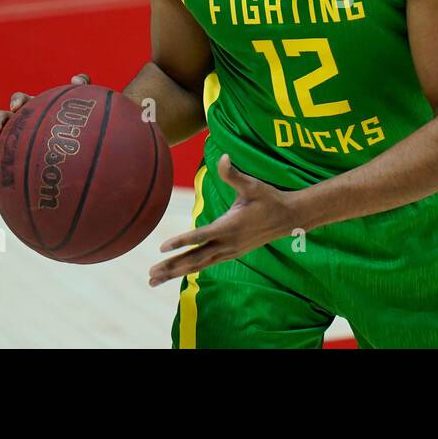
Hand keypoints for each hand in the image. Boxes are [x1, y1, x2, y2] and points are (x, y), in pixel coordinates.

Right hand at [0, 73, 88, 161]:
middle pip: (3, 117)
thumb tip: (75, 79)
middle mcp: (20, 121)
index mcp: (32, 108)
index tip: (17, 107)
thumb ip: (83, 87)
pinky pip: (2, 157)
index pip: (21, 100)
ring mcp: (14, 138)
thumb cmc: (76, 123)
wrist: (74, 150)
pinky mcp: (13, 156)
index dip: (17, 101)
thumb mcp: (81, 106)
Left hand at [148, 154, 298, 286]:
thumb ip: (234, 174)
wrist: (288, 218)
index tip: (162, 248)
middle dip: (171, 267)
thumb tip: (222, 158)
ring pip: (198, 265)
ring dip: (175, 272)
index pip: (201, 236)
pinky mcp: (231, 253)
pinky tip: (176, 273)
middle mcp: (228, 243)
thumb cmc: (269, 198)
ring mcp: (230, 251)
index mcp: (230, 227)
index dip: (181, 241)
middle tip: (149, 275)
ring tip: (154, 280)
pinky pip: (207, 264)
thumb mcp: (252, 185)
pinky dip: (190, 269)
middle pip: (195, 259)